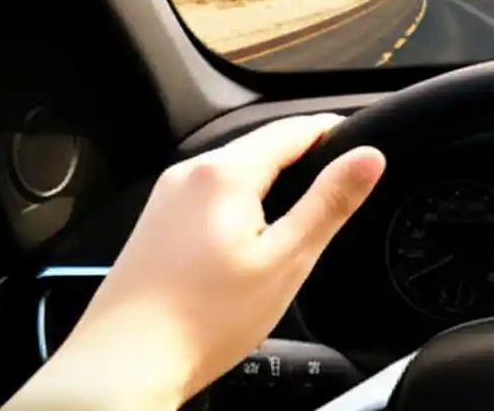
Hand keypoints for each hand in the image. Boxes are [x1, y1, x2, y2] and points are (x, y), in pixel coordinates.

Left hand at [5, 114, 383, 409]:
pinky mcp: (156, 223)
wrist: (125, 364)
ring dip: (272, 180)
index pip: (293, 129)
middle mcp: (189, 174)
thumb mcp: (286, 259)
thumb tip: (368, 157)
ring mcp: (167, 198)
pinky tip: (253, 239)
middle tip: (341, 181)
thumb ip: (329, 203)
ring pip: (235, 172)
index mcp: (224, 173)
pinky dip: (242, 203)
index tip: (359, 140)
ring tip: (304, 211)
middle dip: (304, 157)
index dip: (333, 131)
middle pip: (262, 147)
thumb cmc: (202, 320)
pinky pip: (210, 196)